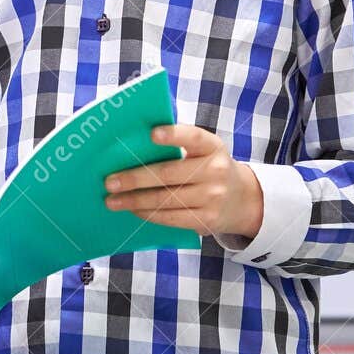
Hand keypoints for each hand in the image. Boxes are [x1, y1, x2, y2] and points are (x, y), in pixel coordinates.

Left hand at [104, 124, 263, 238]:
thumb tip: (133, 146)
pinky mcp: (207, 220)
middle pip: (169, 174)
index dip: (174, 135)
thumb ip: (178, 146)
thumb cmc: (209, 168)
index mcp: (212, 147)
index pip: (194, 137)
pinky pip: (172, 218)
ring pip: (166, 199)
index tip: (151, 133)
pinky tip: (133, 210)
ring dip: (135, 201)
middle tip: (109, 181)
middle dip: (135, 178)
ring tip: (112, 200)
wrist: (243, 200)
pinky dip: (149, 214)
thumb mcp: (204, 152)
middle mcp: (216, 171)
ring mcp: (213, 197)